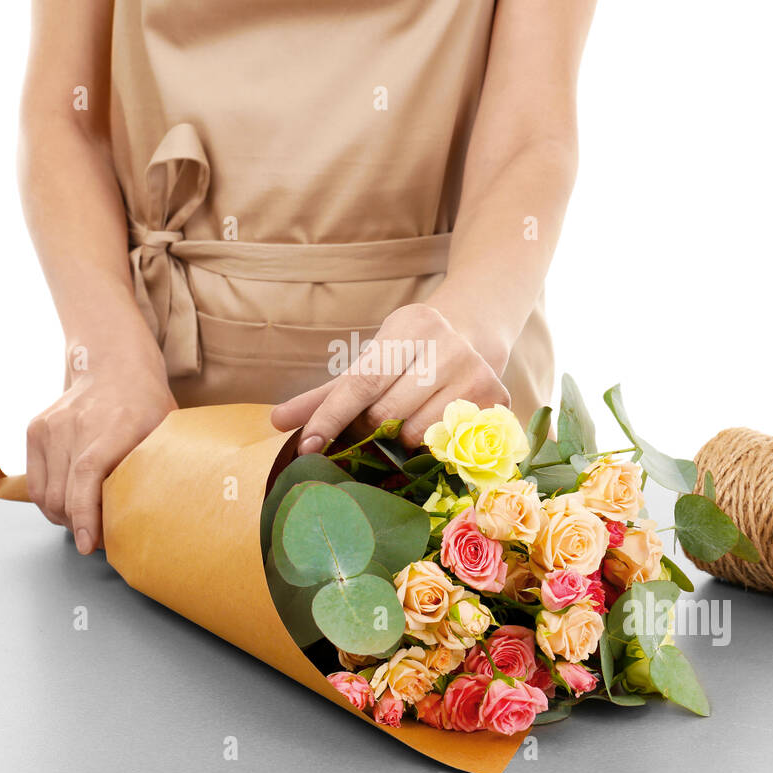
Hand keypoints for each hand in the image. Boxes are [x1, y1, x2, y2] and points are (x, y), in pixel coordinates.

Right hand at [26, 359, 175, 553]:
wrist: (112, 364)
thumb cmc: (145, 404)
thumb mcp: (165, 431)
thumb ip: (161, 467)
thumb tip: (171, 514)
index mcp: (114, 426)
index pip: (87, 475)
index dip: (85, 515)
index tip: (89, 543)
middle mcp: (77, 424)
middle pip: (64, 493)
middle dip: (79, 526)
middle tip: (99, 539)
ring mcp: (51, 426)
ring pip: (46, 494)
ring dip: (64, 518)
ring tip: (85, 523)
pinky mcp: (36, 430)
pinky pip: (35, 483)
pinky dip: (49, 502)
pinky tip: (69, 506)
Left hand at [270, 303, 508, 451]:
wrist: (475, 331)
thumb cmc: (409, 352)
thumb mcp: (371, 359)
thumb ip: (325, 393)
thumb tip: (276, 421)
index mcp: (411, 325)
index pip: (361, 381)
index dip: (331, 418)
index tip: (307, 447)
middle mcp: (448, 344)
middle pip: (388, 413)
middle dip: (372, 428)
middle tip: (376, 424)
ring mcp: (476, 372)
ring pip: (417, 434)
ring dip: (403, 438)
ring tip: (412, 416)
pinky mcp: (496, 400)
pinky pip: (447, 443)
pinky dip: (432, 443)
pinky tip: (437, 421)